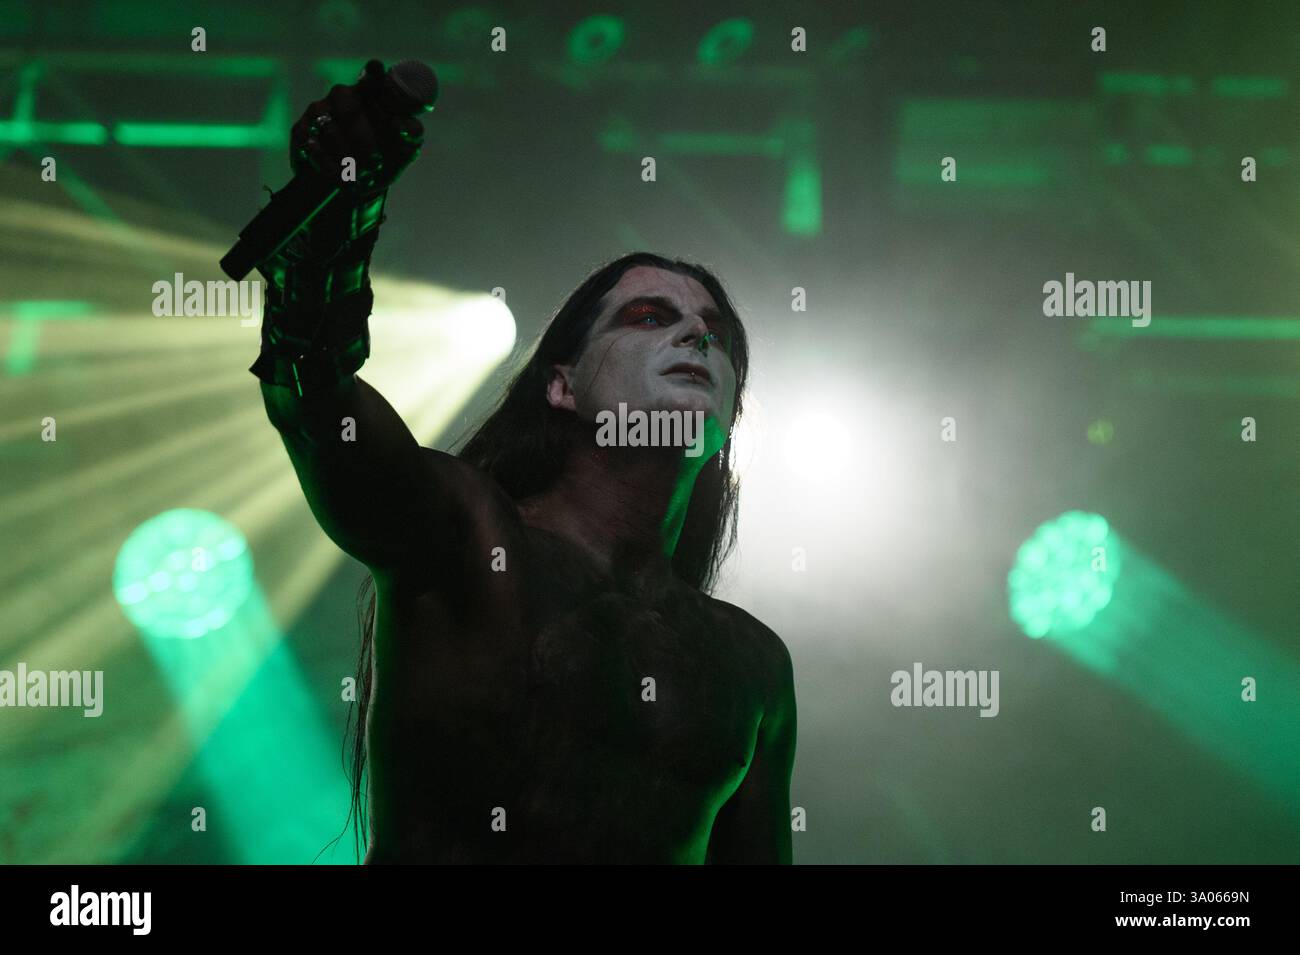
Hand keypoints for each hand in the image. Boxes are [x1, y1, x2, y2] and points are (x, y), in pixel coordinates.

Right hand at [289, 59, 424, 196]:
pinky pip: (309, 141)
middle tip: (374, 163)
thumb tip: (403, 123)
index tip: (376, 68)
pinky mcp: (301, 128)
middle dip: (362, 137)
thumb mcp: (404, 151)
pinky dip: (326, 161)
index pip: (373, 76)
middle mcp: (344, 96)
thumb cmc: (384, 161)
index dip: (373, 73)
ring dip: (345, 155)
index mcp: (372, 96)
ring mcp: (319, 110)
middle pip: (348, 105)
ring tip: (358, 175)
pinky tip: (338, 175)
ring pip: (328, 126)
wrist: (355, 187)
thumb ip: (411, 134)